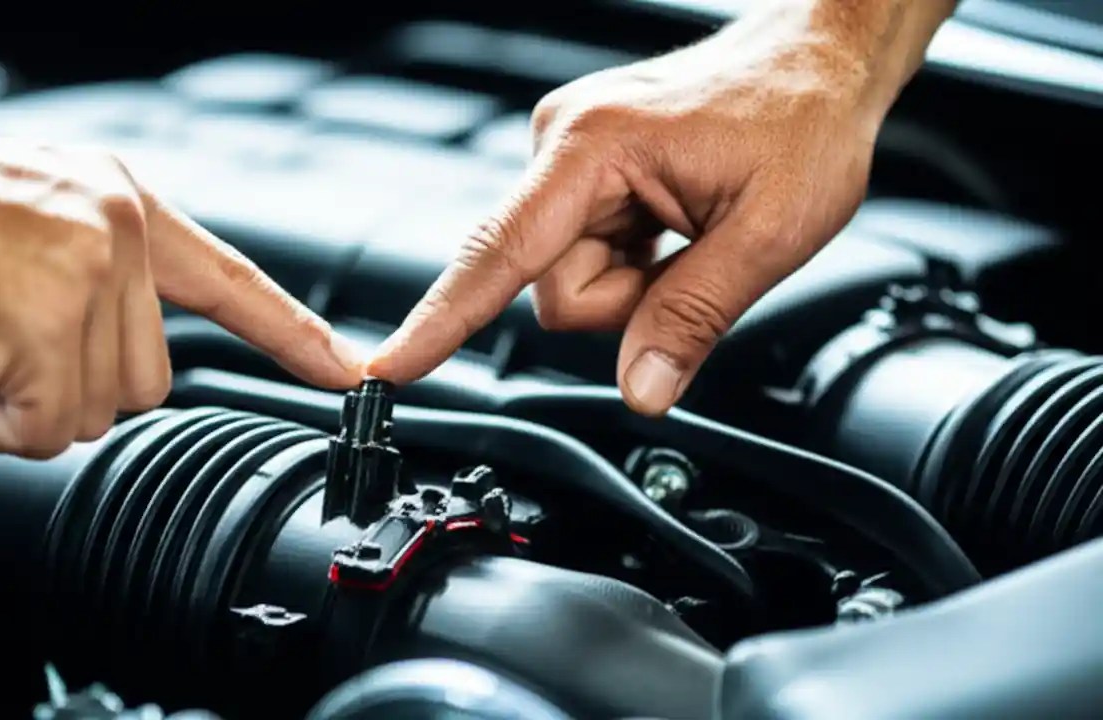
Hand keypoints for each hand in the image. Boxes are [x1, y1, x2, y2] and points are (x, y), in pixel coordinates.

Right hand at [0, 85, 362, 457]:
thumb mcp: (27, 222)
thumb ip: (91, 279)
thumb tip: (109, 358)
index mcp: (120, 203)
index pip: (231, 281)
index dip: (293, 335)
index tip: (349, 371)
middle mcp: (117, 233)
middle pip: (147, 383)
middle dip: (68, 387)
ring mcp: (86, 276)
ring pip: (95, 413)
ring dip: (24, 403)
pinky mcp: (42, 325)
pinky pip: (40, 431)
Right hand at [369, 0, 951, 414]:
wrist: (821, 58)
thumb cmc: (802, 118)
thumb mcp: (769, 233)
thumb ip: (693, 317)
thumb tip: (640, 393)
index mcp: (594, 147)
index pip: (498, 254)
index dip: (441, 321)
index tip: (389, 367)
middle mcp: (563, 145)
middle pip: (549, 286)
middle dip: (623, 300)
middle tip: (692, 256)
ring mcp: (570, 157)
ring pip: (568, 279)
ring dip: (633, 282)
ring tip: (689, 233)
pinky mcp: (584, 171)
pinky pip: (585, 255)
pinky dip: (633, 262)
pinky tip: (674, 224)